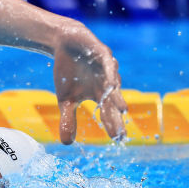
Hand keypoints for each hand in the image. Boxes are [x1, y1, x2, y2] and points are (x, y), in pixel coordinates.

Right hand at [52, 26, 126, 143]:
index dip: (113, 125)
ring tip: (122, 110)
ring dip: (117, 97)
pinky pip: (107, 64)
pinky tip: (111, 84)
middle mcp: (108, 83)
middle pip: (114, 102)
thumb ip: (68, 119)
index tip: (117, 140)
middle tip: (120, 132)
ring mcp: (107, 68)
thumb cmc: (68, 73)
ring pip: (113, 83)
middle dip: (117, 116)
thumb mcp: (65, 100)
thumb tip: (67, 143)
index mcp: (101, 96)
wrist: (65, 44)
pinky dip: (109, 73)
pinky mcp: (103, 53)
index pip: (109, 113)